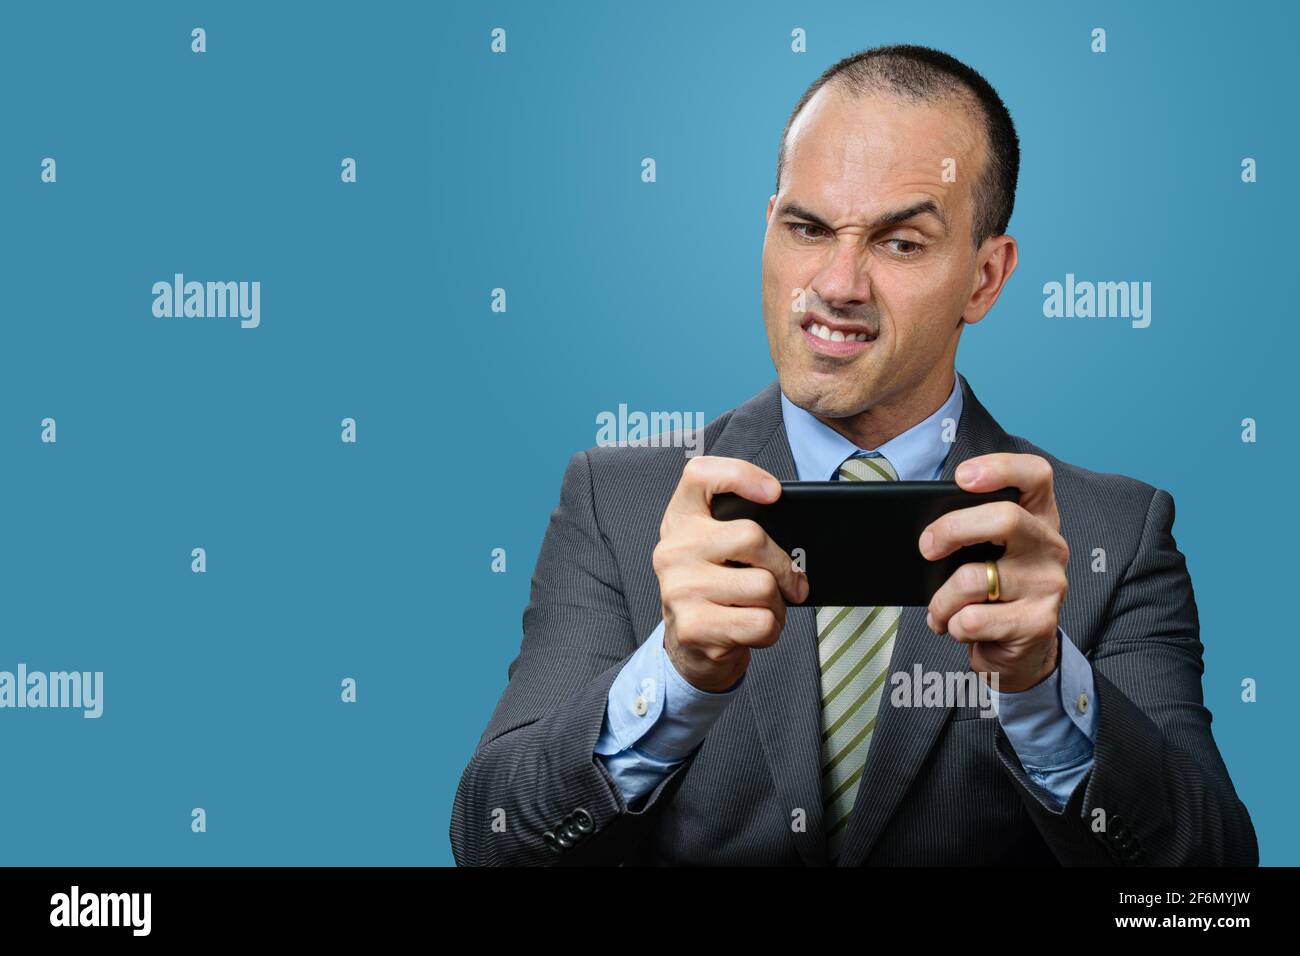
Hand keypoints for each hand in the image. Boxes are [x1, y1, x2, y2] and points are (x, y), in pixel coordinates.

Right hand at [653, 456, 809, 691]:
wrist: (689, 644)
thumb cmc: (715, 586)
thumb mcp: (717, 547)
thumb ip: (741, 527)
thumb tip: (798, 544)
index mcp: (680, 519)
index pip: (700, 474)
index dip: (742, 475)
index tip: (773, 493)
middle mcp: (673, 549)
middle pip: (752, 536)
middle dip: (784, 566)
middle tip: (791, 582)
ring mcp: (679, 589)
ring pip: (764, 587)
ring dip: (778, 605)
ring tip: (762, 608)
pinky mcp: (693, 627)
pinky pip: (762, 623)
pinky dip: (771, 630)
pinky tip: (751, 629)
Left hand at [919, 453, 1068, 692]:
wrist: (1019, 650)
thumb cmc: (992, 591)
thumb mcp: (984, 553)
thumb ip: (969, 533)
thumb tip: (925, 532)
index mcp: (1037, 518)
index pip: (1035, 474)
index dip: (1000, 468)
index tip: (961, 477)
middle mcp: (1051, 546)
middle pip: (1004, 519)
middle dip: (952, 530)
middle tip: (926, 547)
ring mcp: (1049, 585)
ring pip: (973, 579)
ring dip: (941, 598)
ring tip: (939, 608)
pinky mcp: (1039, 623)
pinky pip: (972, 619)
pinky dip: (951, 625)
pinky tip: (956, 626)